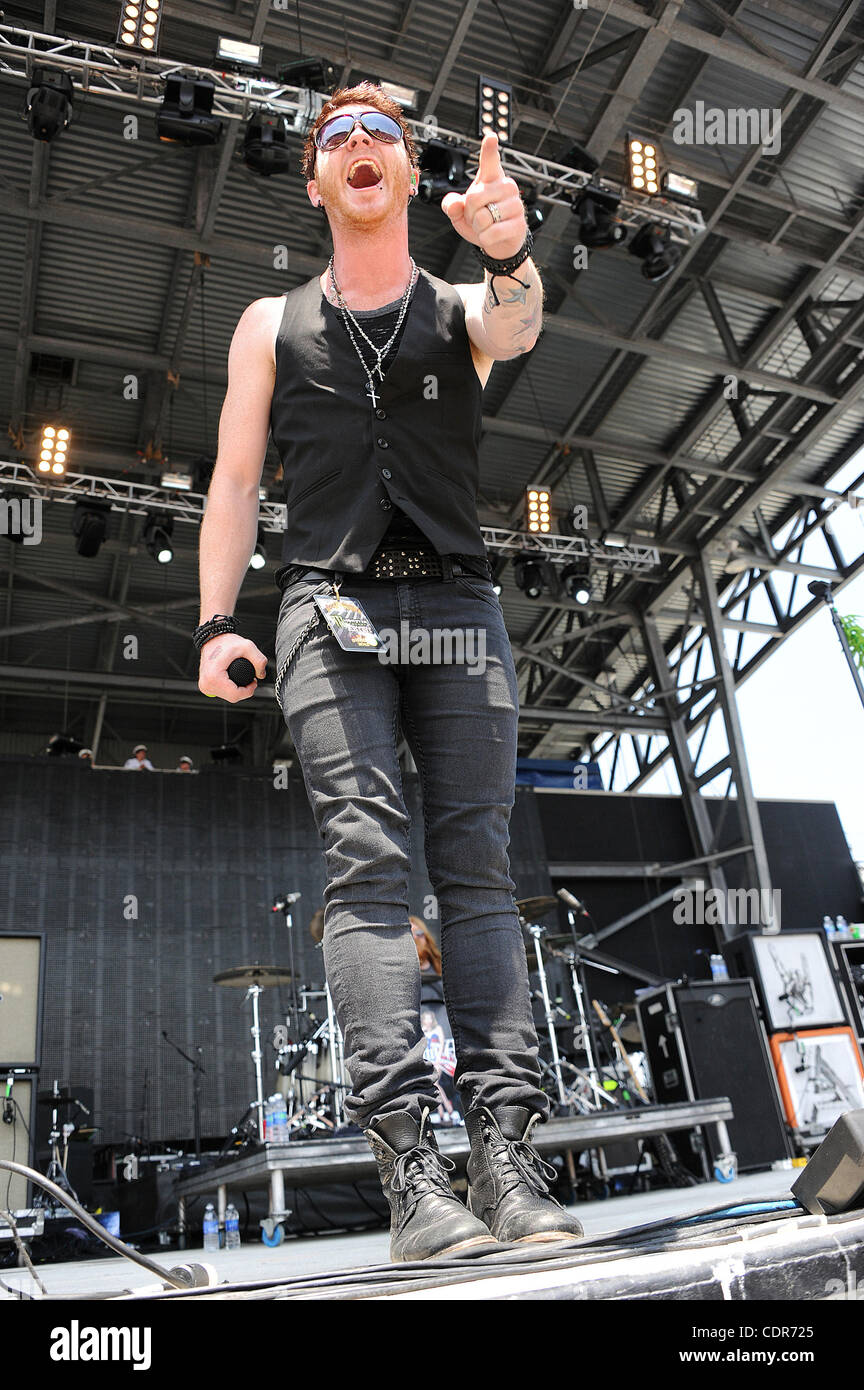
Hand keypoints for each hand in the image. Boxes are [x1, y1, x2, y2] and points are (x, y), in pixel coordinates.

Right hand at [198, 634, 268, 703]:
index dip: (249, 690)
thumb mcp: (247, 646)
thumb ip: (259, 661)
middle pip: (232, 697)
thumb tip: (261, 675)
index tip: (254, 681)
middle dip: (244, 691)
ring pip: (228, 697)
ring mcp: (204, 686)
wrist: (213, 638)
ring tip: (241, 678)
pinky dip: (230, 689)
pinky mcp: (205, 686)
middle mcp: (206, 684)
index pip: (235, 695)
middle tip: (249, 679)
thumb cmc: (226, 642)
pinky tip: (233, 681)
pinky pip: (222, 693)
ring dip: (238, 690)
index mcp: (213, 677)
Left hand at [441, 133, 526, 259]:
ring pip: (483, 217)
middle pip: (474, 198)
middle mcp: (506, 187)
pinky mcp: (519, 224)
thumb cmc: (481, 221)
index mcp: (492, 178)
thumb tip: (455, 203)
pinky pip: (491, 232)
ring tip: (487, 226)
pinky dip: (485, 238)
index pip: (490, 160)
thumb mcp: (460, 213)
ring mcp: (515, 205)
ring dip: (479, 228)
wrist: (499, 243)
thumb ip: (451, 205)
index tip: (491, 137)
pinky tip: (492, 236)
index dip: (489, 149)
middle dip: (469, 213)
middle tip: (478, 217)